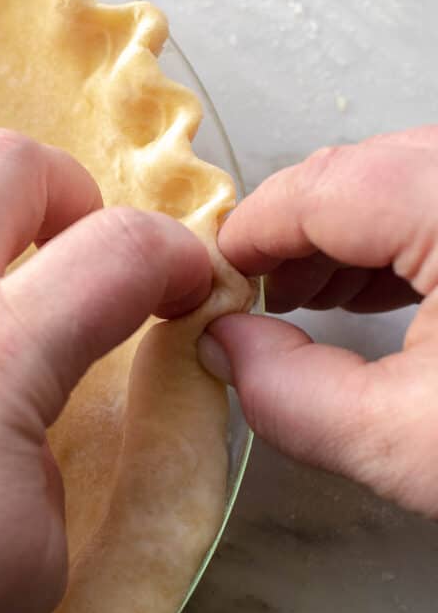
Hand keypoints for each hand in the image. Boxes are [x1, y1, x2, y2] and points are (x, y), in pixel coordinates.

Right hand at [198, 126, 437, 515]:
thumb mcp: (404, 443)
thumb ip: (290, 393)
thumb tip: (221, 347)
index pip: (325, 187)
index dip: (250, 233)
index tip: (208, 282)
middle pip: (362, 169)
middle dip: (294, 233)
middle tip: (252, 299)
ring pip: (403, 176)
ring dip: (344, 234)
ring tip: (306, 301)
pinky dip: (398, 236)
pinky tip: (372, 293)